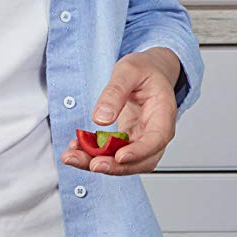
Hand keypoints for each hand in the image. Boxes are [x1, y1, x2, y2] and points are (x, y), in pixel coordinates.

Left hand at [59, 49, 181, 176]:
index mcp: (163, 113)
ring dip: (99, 164)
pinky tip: (76, 149)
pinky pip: (113, 155)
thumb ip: (115, 92)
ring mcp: (142, 139)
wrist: (148, 72)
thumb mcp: (128, 70)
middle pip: (141, 160)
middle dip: (115, 166)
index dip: (139, 152)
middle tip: (91, 164)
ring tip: (73, 157)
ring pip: (125, 163)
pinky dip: (94, 155)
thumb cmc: (145, 70)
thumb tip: (101, 118)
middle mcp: (156, 132)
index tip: (119, 156)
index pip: (156, 139)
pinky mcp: (127, 142)